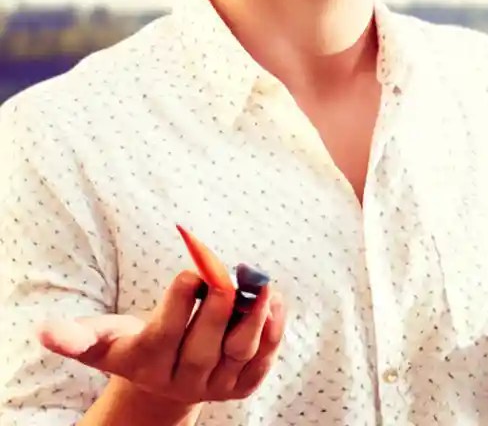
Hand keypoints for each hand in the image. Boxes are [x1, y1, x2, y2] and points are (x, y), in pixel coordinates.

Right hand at [36, 270, 286, 407]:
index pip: (165, 335)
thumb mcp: (102, 338)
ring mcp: (216, 386)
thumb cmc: (132, 341)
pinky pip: (262, 359)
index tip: (190, 270)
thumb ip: (76, 334)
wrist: (163, 377)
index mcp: (146, 363)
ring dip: (255, 318)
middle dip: (220, 307)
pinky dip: (273, 330)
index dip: (180, 303)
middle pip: (205, 346)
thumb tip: (44, 333)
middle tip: (231, 273)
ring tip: (263, 284)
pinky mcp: (243, 385)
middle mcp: (182, 379)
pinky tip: (275, 300)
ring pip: (240, 352)